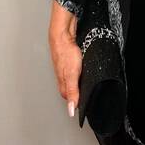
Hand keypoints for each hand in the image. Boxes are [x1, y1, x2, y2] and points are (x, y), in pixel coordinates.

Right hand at [48, 2, 81, 116]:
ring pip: (69, 80)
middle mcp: (62, 76)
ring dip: (74, 85)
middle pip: (68, 90)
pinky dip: (75, 74)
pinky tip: (79, 72)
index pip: (68, 97)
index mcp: (63, 82)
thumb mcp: (72, 75)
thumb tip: (71, 109)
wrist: (62, 35)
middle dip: (74, 96)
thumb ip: (73, 92)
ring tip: (80, 90)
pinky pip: (71, 70)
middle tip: (82, 101)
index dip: (75, 103)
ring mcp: (64, 67)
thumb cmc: (66, 52)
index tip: (81, 108)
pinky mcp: (67, 60)